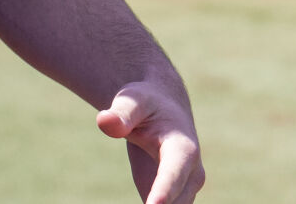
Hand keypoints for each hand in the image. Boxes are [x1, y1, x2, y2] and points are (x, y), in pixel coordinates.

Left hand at [96, 81, 204, 203]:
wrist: (162, 108)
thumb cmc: (144, 103)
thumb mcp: (132, 101)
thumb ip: (121, 113)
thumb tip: (104, 122)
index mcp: (183, 148)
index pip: (174, 173)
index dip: (164, 191)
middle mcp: (191, 174)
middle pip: (177, 203)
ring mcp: (185, 190)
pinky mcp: (173, 199)